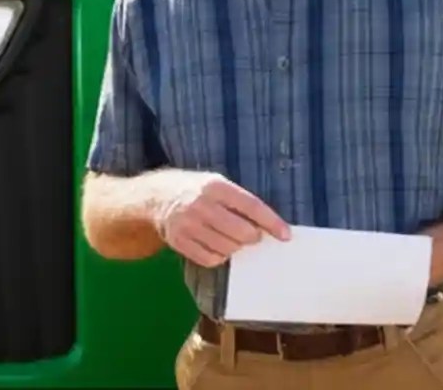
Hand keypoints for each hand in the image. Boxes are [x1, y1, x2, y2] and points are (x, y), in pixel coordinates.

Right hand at [154, 171, 290, 267]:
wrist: (157, 197)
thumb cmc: (196, 191)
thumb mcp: (217, 184)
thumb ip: (239, 201)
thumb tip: (268, 226)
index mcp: (215, 186)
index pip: (251, 206)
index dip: (271, 222)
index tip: (285, 235)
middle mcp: (201, 205)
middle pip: (240, 232)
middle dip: (252, 238)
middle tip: (253, 237)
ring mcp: (188, 225)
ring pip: (226, 248)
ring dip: (235, 247)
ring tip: (232, 239)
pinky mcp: (178, 241)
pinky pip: (209, 259)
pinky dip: (219, 257)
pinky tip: (217, 247)